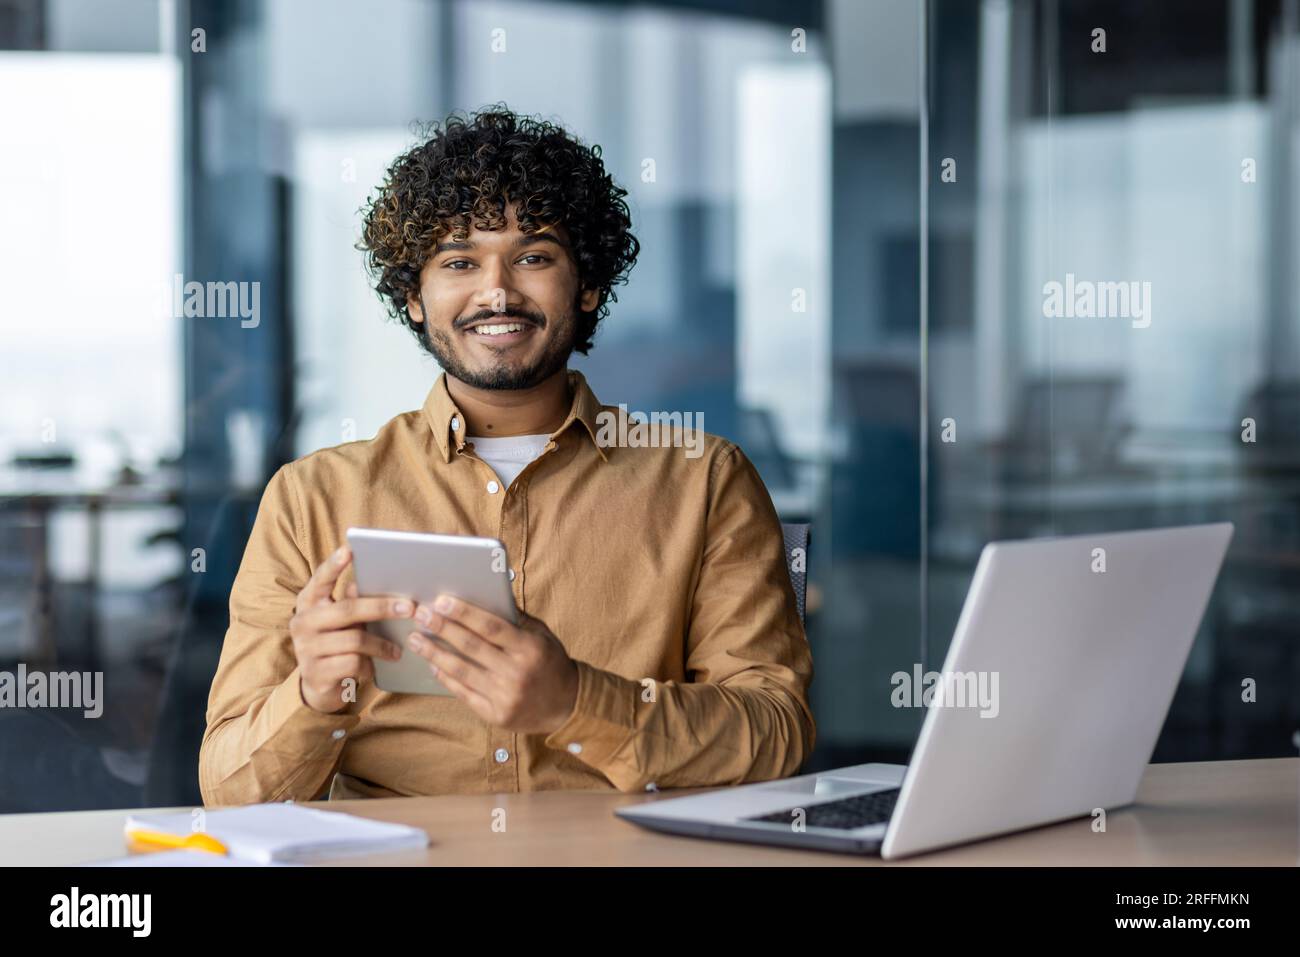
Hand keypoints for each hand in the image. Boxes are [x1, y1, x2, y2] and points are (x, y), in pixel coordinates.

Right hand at [288, 546, 411, 713]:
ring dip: (381, 646)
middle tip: (410, 608)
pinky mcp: (316, 673)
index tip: (349, 550)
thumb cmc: (337, 643)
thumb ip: (352, 602)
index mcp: (308, 603)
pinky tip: (374, 666)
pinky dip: (369, 665)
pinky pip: (352, 664)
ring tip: (397, 650)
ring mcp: (306, 649)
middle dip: (382, 608)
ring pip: (355, 640)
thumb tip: (378, 581)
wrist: (319, 686)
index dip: (333, 565)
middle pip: (347, 610)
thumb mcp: (342, 623)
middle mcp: (302, 623)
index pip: (319, 580)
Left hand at [404, 596, 578, 734]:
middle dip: (442, 629)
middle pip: (471, 647)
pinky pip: (464, 693)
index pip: (491, 626)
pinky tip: (433, 665)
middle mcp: (517, 673)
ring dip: (435, 654)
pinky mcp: (496, 715)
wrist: (568, 705)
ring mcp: (505, 697)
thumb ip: (516, 620)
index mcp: (529, 649)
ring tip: (416, 639)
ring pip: (462, 671)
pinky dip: (446, 678)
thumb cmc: (551, 663)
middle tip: (420, 615)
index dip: (464, 613)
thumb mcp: (542, 636)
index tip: (440, 601)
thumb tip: (483, 598)